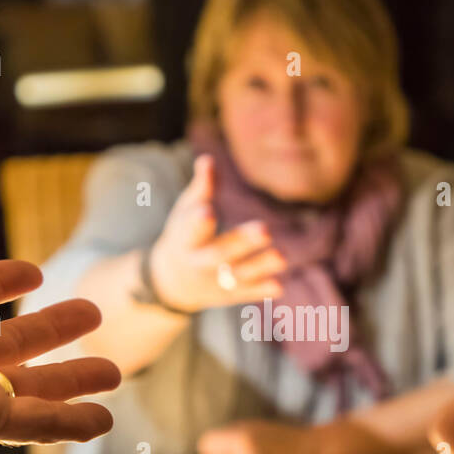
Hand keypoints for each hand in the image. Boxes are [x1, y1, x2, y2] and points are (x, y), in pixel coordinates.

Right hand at [147, 155, 285, 311]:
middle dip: (241, 243)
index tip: (208, 210)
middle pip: (219, 254)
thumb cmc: (183, 237)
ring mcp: (213, 282)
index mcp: (184, 241)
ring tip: (282, 257)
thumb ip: (200, 189)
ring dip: (260, 267)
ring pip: (237, 277)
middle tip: (266, 230)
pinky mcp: (228, 295)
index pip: (190, 230)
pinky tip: (279, 287)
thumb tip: (208, 159)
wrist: (172, 282)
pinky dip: (260, 292)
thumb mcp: (184, 213)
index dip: (198, 221)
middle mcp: (198, 263)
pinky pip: (245, 294)